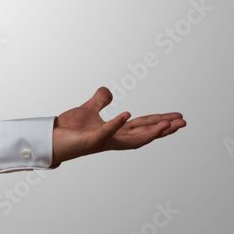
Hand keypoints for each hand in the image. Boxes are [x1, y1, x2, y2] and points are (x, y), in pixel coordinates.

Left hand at [51, 87, 185, 166]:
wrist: (51, 137)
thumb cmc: (70, 129)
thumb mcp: (88, 109)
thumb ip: (100, 100)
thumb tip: (109, 92)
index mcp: (116, 132)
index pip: (142, 126)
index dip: (160, 122)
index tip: (177, 117)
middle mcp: (113, 139)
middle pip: (144, 134)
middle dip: (163, 129)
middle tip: (182, 122)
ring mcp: (103, 141)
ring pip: (132, 139)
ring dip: (150, 132)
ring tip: (167, 125)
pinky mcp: (91, 140)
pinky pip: (105, 132)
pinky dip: (116, 124)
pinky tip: (126, 114)